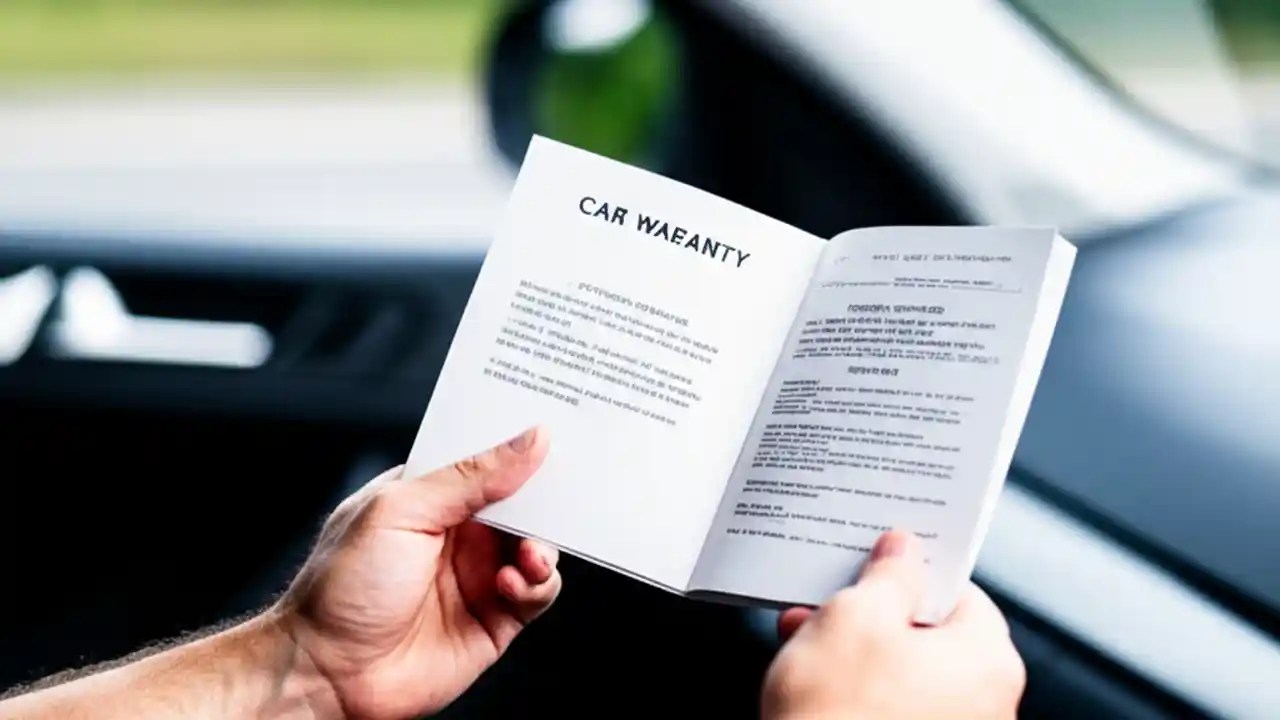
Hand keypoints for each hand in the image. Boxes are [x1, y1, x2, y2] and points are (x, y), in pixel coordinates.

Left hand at [275, 426, 560, 719]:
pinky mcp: (494, 620)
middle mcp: (458, 534)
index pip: (487, 460)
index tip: (551, 436)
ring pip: (538, 547)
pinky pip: (537, 593)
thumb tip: (528, 441)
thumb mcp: (402, 510)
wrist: (327, 672)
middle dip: (545, 499)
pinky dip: (538, 584)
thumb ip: (470, 476)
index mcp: (431, 497)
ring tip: (529, 553)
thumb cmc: (341, 586)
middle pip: (522, 504)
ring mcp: (478, 576)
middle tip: (559, 497)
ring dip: (543, 546)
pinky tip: (511, 584)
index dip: (520, 448)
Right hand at [761, 530, 1024, 719]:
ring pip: (906, 676)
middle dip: (873, 615)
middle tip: (827, 602)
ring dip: (857, 653)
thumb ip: (887, 575)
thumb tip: (905, 550)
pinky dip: (860, 693)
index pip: (961, 593)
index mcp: (988, 661)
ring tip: (804, 641)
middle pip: (932, 637)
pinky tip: (813, 682)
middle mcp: (989, 707)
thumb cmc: (839, 712)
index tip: (877, 563)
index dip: (913, 571)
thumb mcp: (855, 616)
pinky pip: (894, 711)